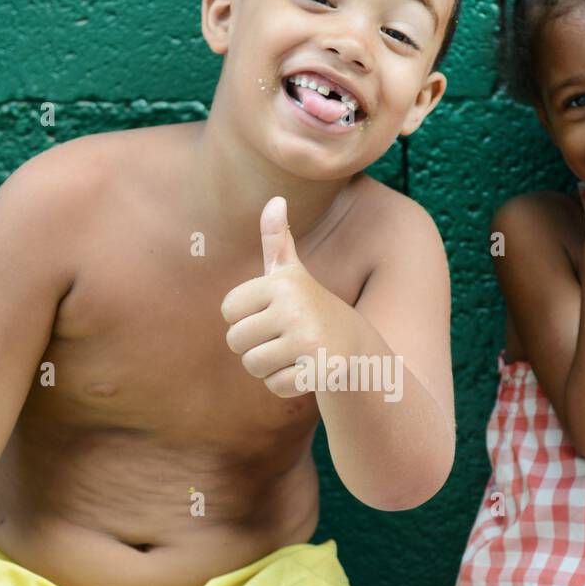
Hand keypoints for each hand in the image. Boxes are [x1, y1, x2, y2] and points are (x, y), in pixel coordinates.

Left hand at [220, 197, 350, 398]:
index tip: (273, 314)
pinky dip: (286, 385)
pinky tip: (305, 371)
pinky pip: (275, 386)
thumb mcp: (293, 275)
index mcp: (283, 283)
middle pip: (236, 341)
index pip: (228, 311)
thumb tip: (275, 200)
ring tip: (294, 353)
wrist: (356, 348)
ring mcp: (308, 341)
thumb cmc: (312, 308)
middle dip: (255, 346)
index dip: (246, 318)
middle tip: (284, 338)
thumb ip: (277, 240)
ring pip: (253, 365)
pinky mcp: (318, 370)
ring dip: (269, 367)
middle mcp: (295, 308)